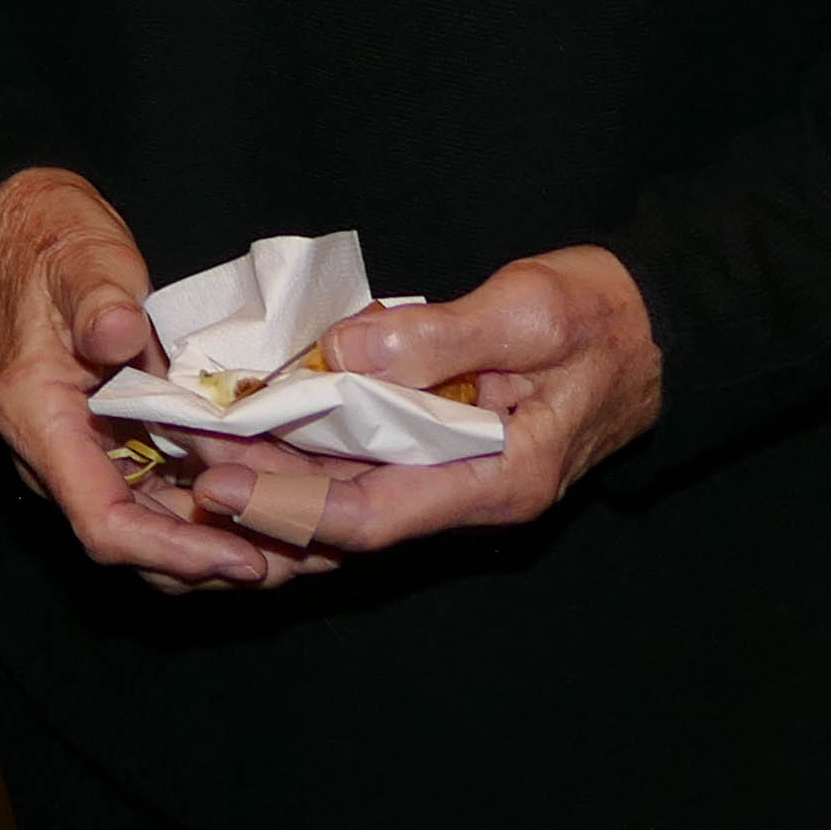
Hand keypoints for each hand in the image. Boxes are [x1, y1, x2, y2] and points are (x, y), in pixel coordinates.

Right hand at [0, 167, 305, 591]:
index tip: (244, 558)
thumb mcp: (82, 264)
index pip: (105, 522)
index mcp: (41, 422)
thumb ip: (100, 301)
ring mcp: (89, 457)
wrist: (36, 235)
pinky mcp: (117, 447)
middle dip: (217, 560)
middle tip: (302, 556)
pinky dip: (221, 506)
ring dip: (226, 540)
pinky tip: (276, 496)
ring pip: (158, 531)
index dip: (175, 551)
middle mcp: (59, 458)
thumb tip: (118, 334)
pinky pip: (168, 498)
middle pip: (139, 544)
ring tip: (304, 536)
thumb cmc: (58, 248)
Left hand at [194, 245, 661, 559]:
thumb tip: (347, 353)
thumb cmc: (599, 319)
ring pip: (346, 498)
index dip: (290, 502)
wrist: (651, 328)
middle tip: (179, 459)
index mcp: (498, 482)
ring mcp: (453, 478)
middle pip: (346, 516)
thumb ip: (442, 337)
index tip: (218, 481)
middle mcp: (468, 495)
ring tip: (191, 449)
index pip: (373, 514)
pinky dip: (305, 453)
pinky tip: (250, 428)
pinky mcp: (440, 450)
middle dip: (260, 493)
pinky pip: (362, 466)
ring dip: (272, 477)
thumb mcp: (531, 313)